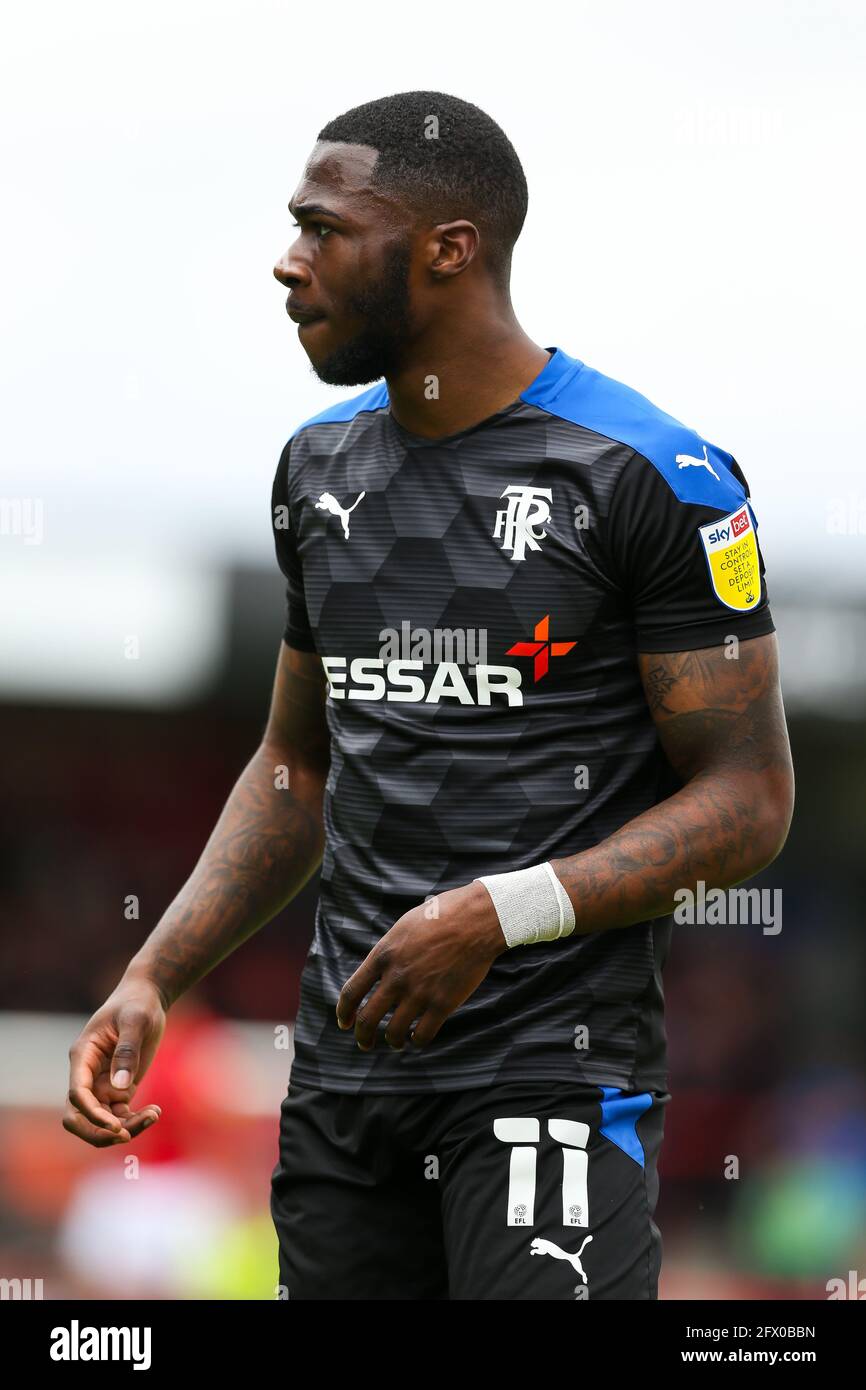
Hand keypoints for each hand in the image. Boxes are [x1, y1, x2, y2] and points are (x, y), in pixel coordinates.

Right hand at [63, 976, 165, 1145]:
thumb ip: (127, 1051)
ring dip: (123, 1128)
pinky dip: (134, 1121)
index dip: (92, 1115)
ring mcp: (101, 1084)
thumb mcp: (136, 1020)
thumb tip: (120, 1088)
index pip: (77, 1094)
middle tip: (126, 1136)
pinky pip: (120, 1115)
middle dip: (98, 1133)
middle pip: (78, 1117)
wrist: (146, 998)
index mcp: (83, 1055)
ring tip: (153, 1115)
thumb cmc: (138, 1003)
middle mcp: (87, 1074)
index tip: (117, 1126)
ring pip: (101, 1121)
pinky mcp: (119, 1088)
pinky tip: (155, 1112)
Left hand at [335, 879, 506, 1050]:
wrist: (475, 920)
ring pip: (394, 1032)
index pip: (351, 992)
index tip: (345, 1022)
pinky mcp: (442, 1004)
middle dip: (363, 1036)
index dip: (344, 1012)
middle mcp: (396, 977)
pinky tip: (418, 1038)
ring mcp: (419, 993)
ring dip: (392, 1041)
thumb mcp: (403, 927)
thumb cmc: (441, 916)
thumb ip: (389, 951)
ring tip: (396, 1042)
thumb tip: (379, 971)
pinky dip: (417, 1041)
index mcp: (383, 955)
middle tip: (365, 1043)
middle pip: (367, 1019)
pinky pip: (423, 1035)